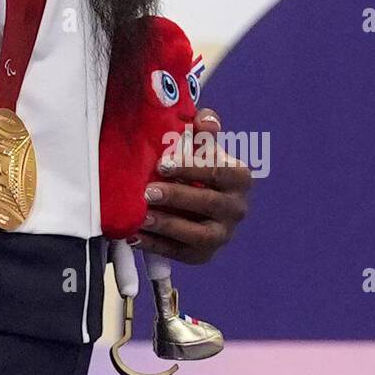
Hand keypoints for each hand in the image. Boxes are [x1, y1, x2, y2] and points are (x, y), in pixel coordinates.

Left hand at [133, 106, 251, 264]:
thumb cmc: (197, 164)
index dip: (191, 168)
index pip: (219, 172)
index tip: (161, 164)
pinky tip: (135, 234)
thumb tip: (204, 120)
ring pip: (200, 235)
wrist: (194, 197)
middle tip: (147, 191)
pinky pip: (181, 253)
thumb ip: (204, 128)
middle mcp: (237, 209)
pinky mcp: (203, 255)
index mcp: (239, 177)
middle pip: (210, 204)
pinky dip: (157, 246)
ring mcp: (222, 235)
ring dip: (169, 226)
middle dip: (177, 197)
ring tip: (142, 217)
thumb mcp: (201, 144)